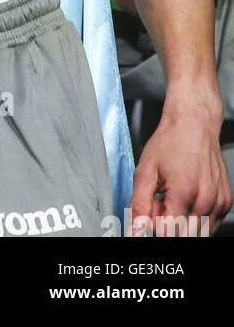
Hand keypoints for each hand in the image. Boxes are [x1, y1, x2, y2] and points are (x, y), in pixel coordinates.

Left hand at [129, 104, 230, 234]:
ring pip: (198, 232)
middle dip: (168, 225)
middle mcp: (206, 200)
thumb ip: (139, 204)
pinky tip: (186, 199)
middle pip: (184, 235)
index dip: (155, 225)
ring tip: (172, 198)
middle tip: (160, 202)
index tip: (151, 209)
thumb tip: (135, 229)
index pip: (169, 232)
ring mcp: (219, 202)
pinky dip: (195, 218)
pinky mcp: (225, 203)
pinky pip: (210, 225)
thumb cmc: (171, 142)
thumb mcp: (145, 170)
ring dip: (182, 223)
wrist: (194, 124)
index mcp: (185, 191)